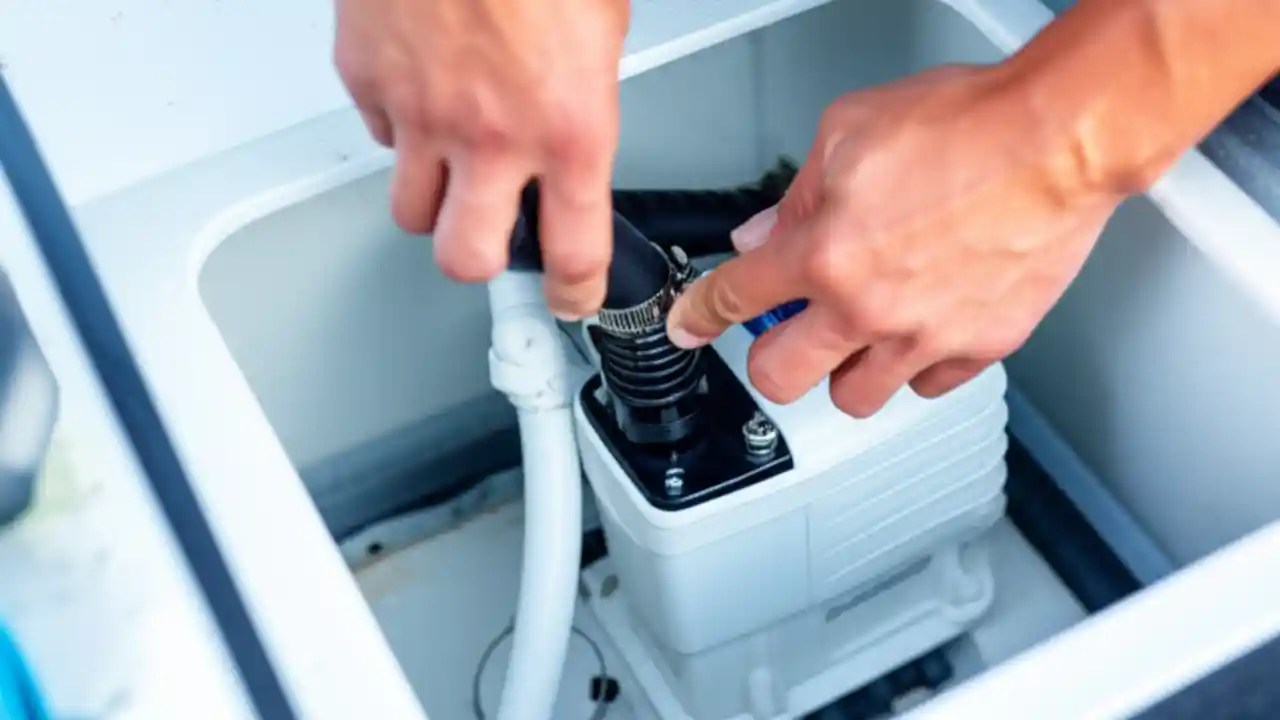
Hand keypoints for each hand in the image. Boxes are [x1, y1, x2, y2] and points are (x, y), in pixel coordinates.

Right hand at [334, 0, 629, 318]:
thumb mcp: (600, 27)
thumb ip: (583, 95)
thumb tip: (570, 121)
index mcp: (570, 125)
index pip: (573, 252)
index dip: (576, 292)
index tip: (572, 299)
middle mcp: (492, 134)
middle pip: (465, 261)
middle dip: (481, 261)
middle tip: (492, 239)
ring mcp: (422, 112)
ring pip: (410, 210)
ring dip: (433, 200)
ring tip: (453, 164)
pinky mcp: (368, 78)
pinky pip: (381, 134)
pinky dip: (401, 127)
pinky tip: (422, 92)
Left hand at [667, 65, 1124, 417]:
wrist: (1061, 138)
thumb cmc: (968, 123)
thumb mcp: (850, 131)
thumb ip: (798, 194)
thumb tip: (764, 233)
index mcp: (823, 251)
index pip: (733, 299)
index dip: (699, 317)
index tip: (691, 327)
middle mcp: (867, 306)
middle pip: (781, 377)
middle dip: (769, 358)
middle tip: (784, 334)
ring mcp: (924, 336)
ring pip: (853, 398)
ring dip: (842, 371)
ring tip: (856, 334)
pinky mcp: (981, 347)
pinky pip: (927, 388)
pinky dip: (914, 369)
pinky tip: (917, 332)